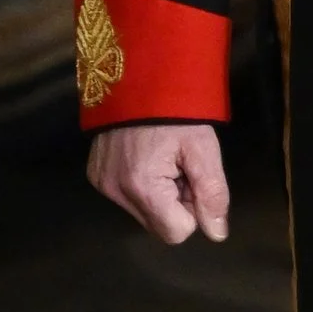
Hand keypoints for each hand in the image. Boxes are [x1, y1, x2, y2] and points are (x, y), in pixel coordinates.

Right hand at [88, 121, 230, 245]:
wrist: (138, 77)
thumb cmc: (177, 113)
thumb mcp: (203, 149)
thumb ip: (212, 194)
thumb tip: (216, 234)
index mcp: (142, 188)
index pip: (176, 232)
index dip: (191, 210)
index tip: (191, 179)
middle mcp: (116, 192)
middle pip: (158, 225)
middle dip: (174, 204)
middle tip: (179, 168)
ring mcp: (102, 184)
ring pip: (143, 212)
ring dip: (158, 195)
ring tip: (162, 159)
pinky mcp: (95, 175)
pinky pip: (127, 196)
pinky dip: (141, 184)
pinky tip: (145, 157)